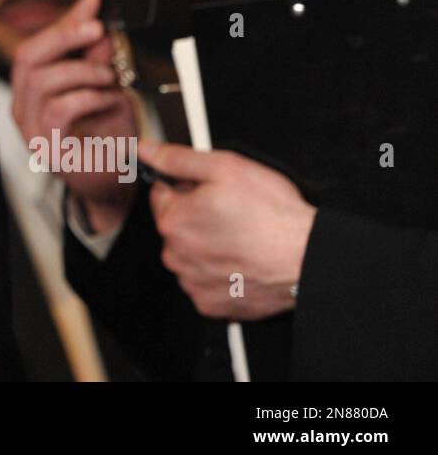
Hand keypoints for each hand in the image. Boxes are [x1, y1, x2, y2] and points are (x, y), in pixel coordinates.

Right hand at [11, 0, 136, 231]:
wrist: (114, 181)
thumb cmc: (105, 137)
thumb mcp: (102, 86)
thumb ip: (94, 57)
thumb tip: (95, 22)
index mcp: (30, 92)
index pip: (32, 48)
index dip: (61, 23)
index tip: (91, 3)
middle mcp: (24, 110)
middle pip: (26, 59)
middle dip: (63, 37)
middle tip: (95, 28)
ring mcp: (32, 131)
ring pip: (42, 81)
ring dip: (82, 70)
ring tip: (108, 76)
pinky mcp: (49, 149)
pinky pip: (60, 108)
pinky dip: (89, 96)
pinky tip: (108, 98)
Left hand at [140, 142, 315, 320]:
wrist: (308, 260)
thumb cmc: (272, 215)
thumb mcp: (224, 167)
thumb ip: (177, 158)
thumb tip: (145, 150)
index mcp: (173, 220)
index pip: (162, 193)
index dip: (188, 186)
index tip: (211, 190)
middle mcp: (175, 255)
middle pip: (176, 225)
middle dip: (196, 216)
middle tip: (232, 214)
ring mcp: (192, 282)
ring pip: (190, 254)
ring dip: (207, 245)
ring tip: (241, 239)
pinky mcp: (211, 304)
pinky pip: (205, 282)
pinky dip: (219, 273)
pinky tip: (240, 263)